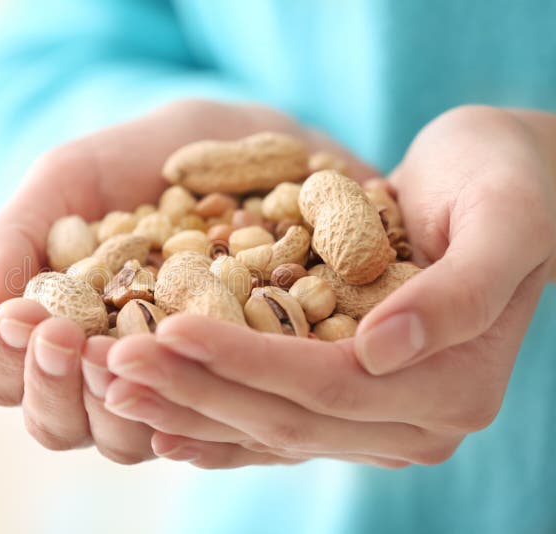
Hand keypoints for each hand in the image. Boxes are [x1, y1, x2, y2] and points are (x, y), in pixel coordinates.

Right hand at [0, 99, 377, 463]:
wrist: (227, 141)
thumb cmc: (133, 162)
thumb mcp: (65, 182)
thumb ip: (14, 241)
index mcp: (48, 334)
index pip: (3, 375)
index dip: (2, 357)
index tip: (19, 315)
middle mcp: (100, 373)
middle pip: (56, 424)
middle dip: (48, 385)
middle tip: (59, 333)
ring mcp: (163, 387)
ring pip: (121, 442)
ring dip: (110, 402)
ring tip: (118, 350)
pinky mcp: (224, 385)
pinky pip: (204, 422)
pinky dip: (186, 400)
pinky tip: (185, 362)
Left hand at [104, 105, 555, 468]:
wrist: (505, 186)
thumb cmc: (508, 188)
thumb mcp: (504, 221)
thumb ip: (460, 293)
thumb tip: (382, 349)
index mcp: (452, 386)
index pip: (327, 383)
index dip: (243, 361)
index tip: (167, 328)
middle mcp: (414, 420)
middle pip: (285, 416)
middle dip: (194, 389)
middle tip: (113, 362)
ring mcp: (378, 419)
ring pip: (268, 427)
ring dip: (188, 408)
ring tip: (116, 385)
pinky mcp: (348, 398)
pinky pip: (274, 424)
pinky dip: (216, 424)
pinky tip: (161, 422)